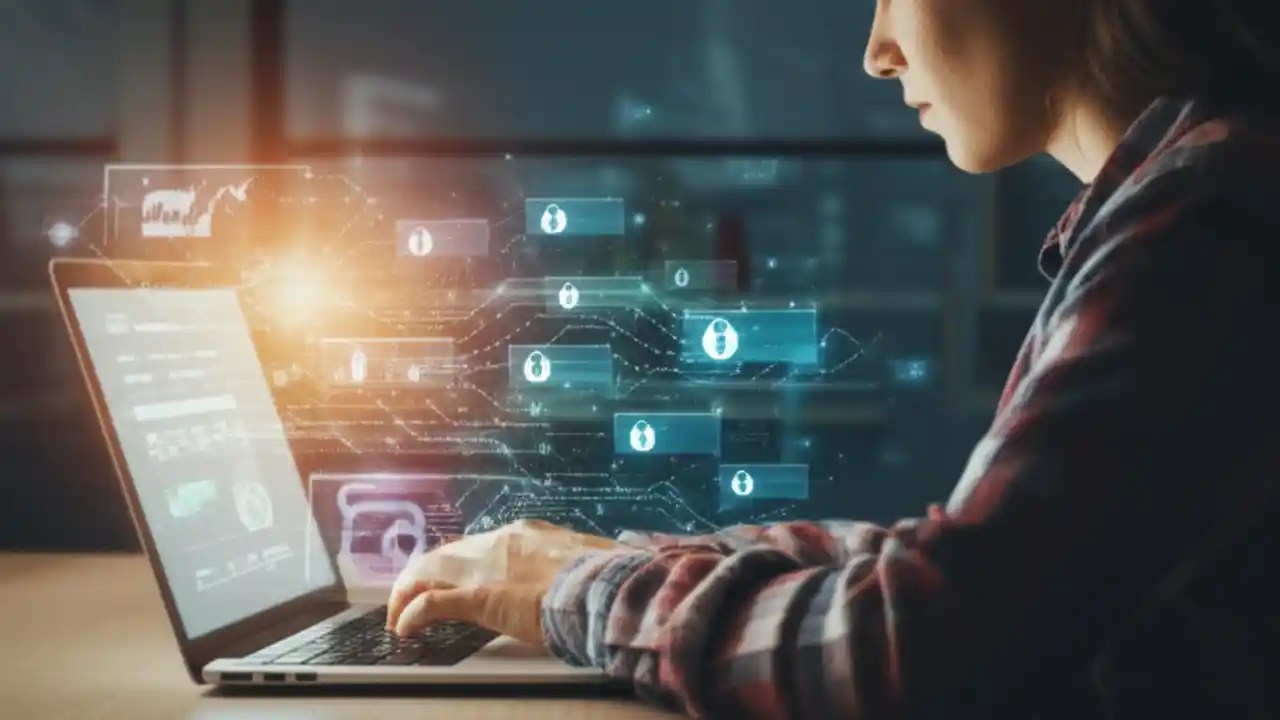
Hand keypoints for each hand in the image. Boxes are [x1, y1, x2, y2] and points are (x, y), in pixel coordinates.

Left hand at [385, 519, 621, 644]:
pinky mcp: (479, 597)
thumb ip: (576, 564)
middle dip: (423, 574)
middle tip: (410, 596)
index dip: (456, 562)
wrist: (605, 586)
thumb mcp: (588, 559)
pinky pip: (432, 602)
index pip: (477, 545)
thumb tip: (597, 568)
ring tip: (397, 613)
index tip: (450, 576)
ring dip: (407, 592)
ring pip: (429, 570)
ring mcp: (486, 568)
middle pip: (445, 554)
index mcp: (526, 533)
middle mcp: (499, 543)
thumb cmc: (605, 576)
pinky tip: (403, 627)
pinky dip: (411, 612)